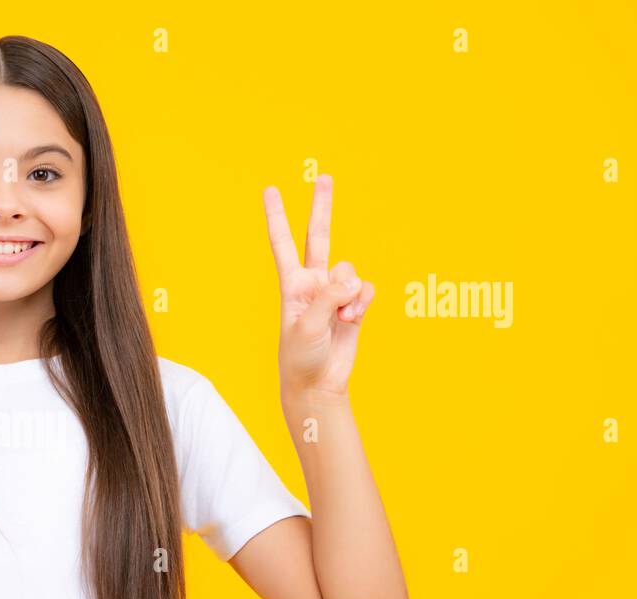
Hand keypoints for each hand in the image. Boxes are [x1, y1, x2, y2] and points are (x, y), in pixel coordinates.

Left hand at [262, 174, 374, 400]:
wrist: (318, 384)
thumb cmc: (301, 357)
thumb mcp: (306, 326)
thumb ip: (328, 298)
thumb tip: (352, 281)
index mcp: (292, 285)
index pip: (283, 243)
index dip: (277, 216)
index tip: (270, 190)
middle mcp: (314, 283)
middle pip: (319, 237)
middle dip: (321, 207)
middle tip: (324, 176)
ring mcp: (335, 293)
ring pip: (351, 271)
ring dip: (350, 293)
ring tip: (341, 317)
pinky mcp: (354, 306)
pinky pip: (366, 289)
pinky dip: (363, 302)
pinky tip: (354, 318)